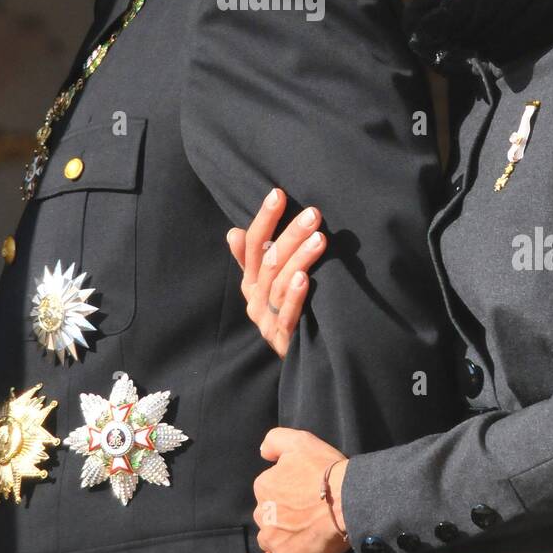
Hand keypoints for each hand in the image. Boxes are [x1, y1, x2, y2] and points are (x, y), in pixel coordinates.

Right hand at [227, 187, 325, 358]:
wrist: (301, 358)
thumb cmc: (285, 311)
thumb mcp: (267, 284)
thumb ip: (252, 259)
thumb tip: (233, 232)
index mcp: (250, 281)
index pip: (253, 244)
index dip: (264, 218)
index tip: (278, 193)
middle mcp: (254, 298)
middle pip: (269, 260)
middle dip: (291, 234)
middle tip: (313, 214)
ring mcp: (267, 318)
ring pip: (279, 283)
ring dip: (299, 258)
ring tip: (319, 238)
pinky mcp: (282, 337)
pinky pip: (287, 313)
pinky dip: (295, 295)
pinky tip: (305, 277)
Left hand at [253, 427, 350, 552]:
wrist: (349, 500)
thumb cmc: (326, 470)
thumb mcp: (300, 441)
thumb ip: (274, 441)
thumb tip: (262, 453)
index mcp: (264, 485)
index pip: (268, 491)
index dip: (286, 492)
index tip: (303, 494)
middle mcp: (262, 512)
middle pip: (267, 516)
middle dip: (281, 516)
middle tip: (306, 513)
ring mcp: (273, 538)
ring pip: (268, 539)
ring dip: (281, 537)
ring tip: (304, 533)